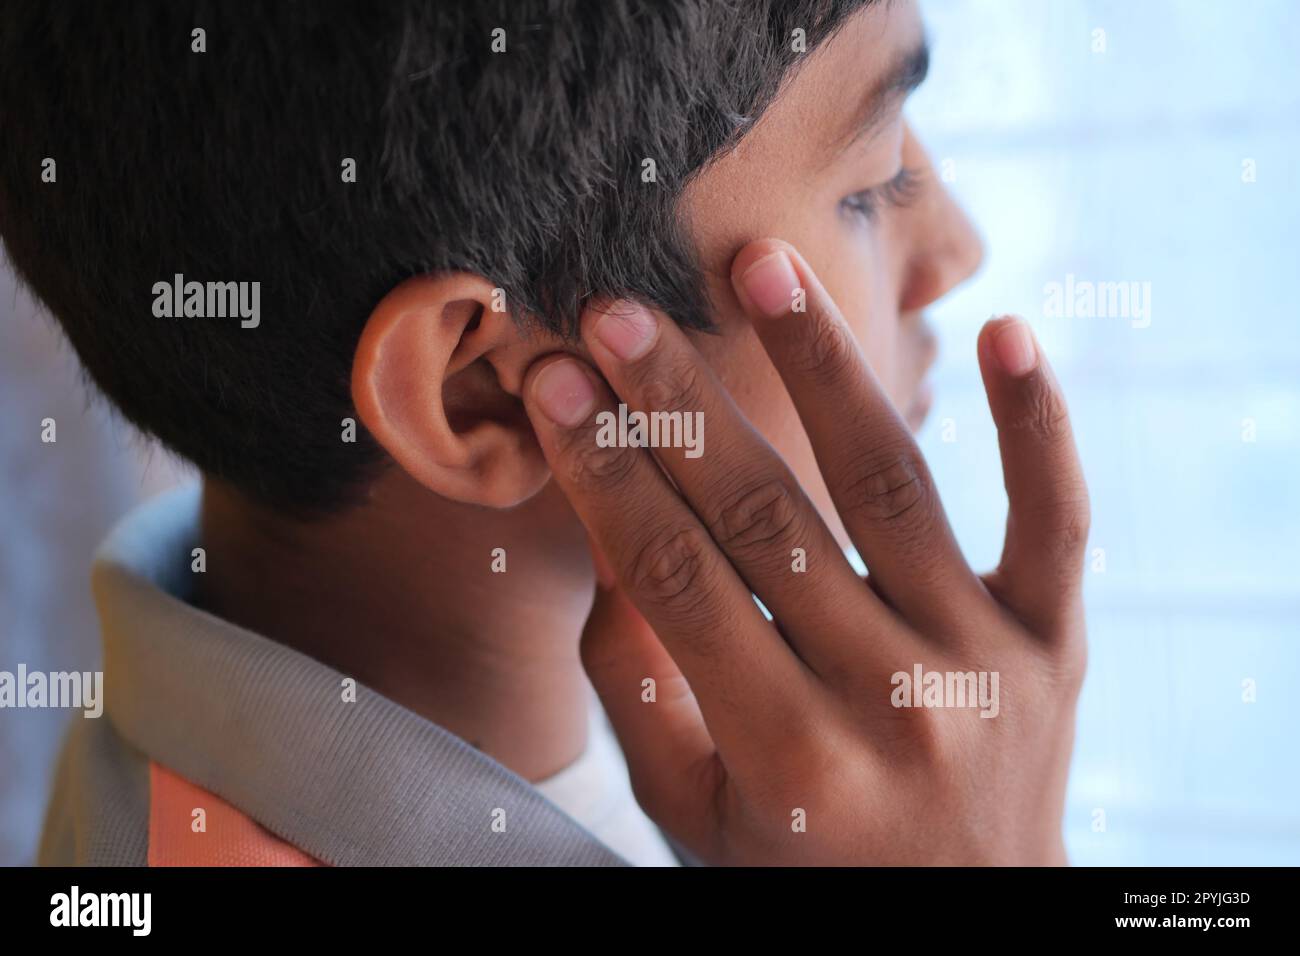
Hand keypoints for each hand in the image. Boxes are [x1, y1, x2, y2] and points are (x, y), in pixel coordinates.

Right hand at [521, 239, 1088, 864]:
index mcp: (787, 754)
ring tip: (761, 266)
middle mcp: (891, 699)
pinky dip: (1034, 425)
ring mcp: (985, 662)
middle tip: (615, 311)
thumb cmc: (802, 864)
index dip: (603, 470)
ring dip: (821, 366)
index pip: (673, 576)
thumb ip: (638, 686)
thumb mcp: (693, 807)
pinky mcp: (1054, 640)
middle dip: (677, 404)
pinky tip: (1006, 330)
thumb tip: (607, 540)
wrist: (965, 929)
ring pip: (892, 486)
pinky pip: (1054, 519)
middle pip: (764, 519)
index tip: (554, 382)